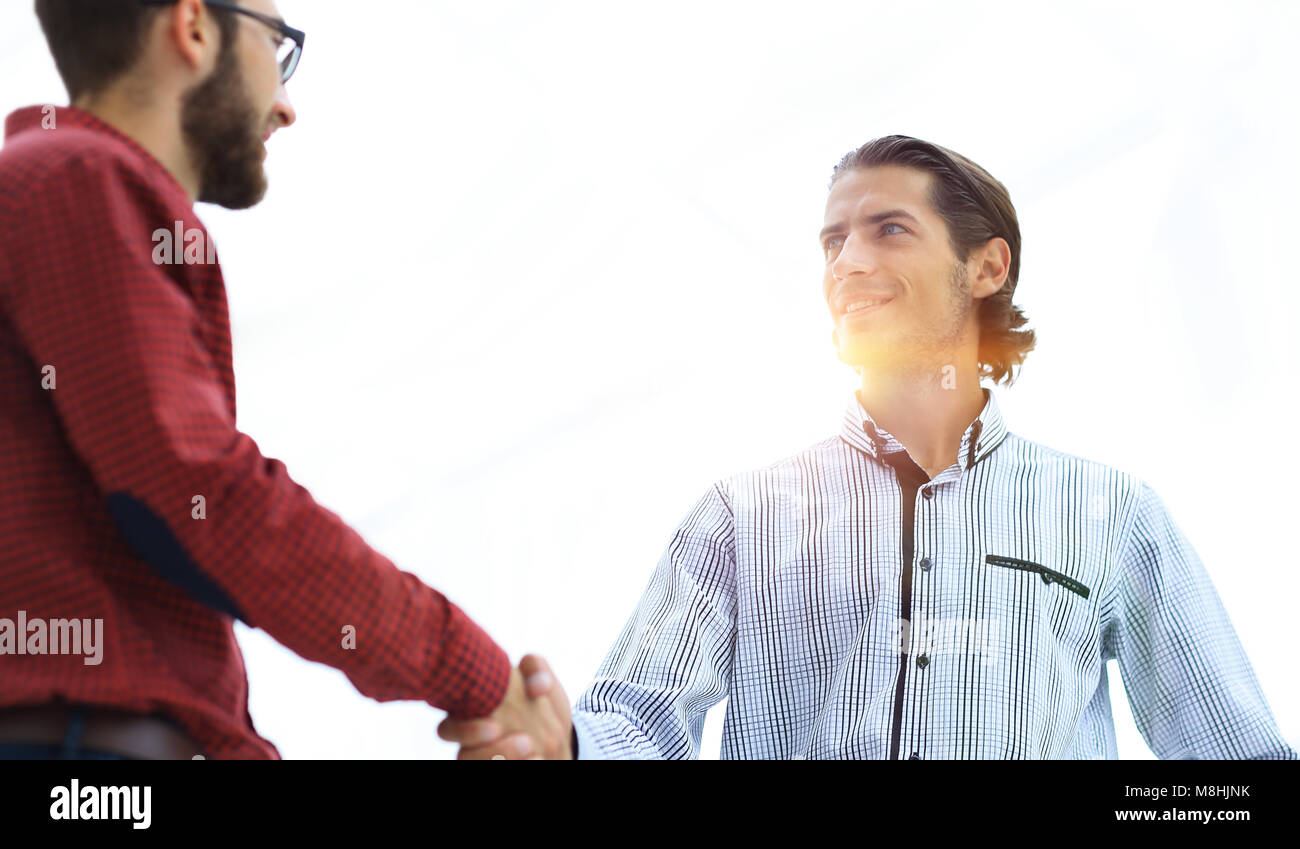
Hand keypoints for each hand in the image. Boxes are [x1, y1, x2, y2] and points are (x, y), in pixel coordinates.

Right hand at [437, 654, 572, 759]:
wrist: (564, 742)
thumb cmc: (544, 711)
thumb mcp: (544, 687)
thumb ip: (536, 670)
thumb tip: (537, 684)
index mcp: (471, 721)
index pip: (448, 730)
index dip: (464, 731)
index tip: (495, 727)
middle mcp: (473, 750)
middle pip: (465, 758)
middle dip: (495, 753)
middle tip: (527, 742)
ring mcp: (486, 761)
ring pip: (476, 765)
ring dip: (506, 760)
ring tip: (537, 754)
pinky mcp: (501, 766)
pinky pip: (498, 780)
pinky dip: (519, 766)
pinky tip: (539, 761)